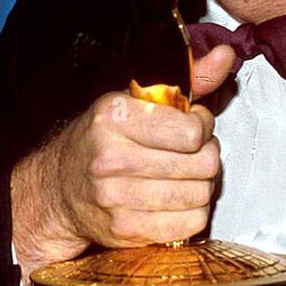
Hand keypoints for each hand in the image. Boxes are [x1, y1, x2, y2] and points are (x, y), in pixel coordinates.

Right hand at [10, 44, 235, 278]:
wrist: (60, 189)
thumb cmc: (102, 140)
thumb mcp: (137, 101)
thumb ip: (188, 80)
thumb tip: (225, 56)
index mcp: (114, 117)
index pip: (191, 131)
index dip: (202, 128)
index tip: (192, 127)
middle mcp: (112, 157)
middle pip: (202, 164)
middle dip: (206, 156)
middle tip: (192, 153)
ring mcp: (117, 198)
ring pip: (200, 194)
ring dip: (202, 184)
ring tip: (185, 175)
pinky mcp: (126, 229)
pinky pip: (191, 223)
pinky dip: (194, 212)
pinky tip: (178, 199)